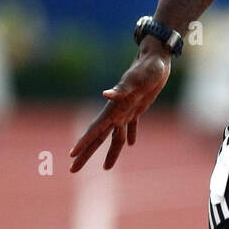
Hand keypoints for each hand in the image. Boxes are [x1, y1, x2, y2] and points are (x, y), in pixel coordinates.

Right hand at [69, 51, 170, 172]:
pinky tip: (130, 144)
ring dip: (110, 152)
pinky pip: (132, 126)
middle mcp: (117, 111)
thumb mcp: (135, 80)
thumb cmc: (147, 69)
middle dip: (87, 154)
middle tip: (73, 169)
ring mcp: (127, 110)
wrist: (156, 58)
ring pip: (115, 137)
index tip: (72, 155)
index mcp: (114, 108)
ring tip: (105, 168)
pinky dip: (130, 135)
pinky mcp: (138, 107)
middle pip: (99, 138)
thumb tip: (105, 94)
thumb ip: (120, 89)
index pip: (95, 129)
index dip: (83, 143)